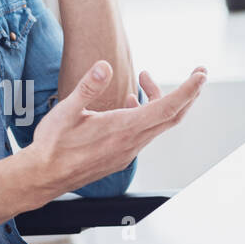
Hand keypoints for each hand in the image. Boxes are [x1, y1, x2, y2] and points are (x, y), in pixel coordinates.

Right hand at [28, 61, 206, 197]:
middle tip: (196, 73)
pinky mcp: (121, 156)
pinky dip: (147, 114)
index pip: (167, 108)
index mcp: (122, 129)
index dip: (188, 90)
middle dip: (188, 93)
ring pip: (158, 124)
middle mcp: (131, 143)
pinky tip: (130, 104)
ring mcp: (128, 151)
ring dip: (160, 100)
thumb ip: (88, 86)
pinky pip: (145, 133)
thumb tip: (105, 66)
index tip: (200, 75)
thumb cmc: (52, 146)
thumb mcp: (67, 110)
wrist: (43, 177)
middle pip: (172, 117)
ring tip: (144, 79)